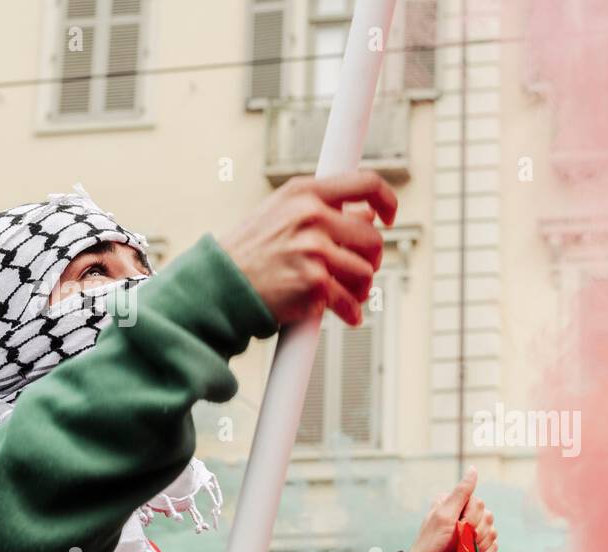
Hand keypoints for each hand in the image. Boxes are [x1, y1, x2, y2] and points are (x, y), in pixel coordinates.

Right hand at [220, 171, 397, 327]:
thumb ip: (322, 209)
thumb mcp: (280, 214)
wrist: (218, 286)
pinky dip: (350, 312)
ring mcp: (313, 249)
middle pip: (373, 238)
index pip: (365, 183)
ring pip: (366, 272)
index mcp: (304, 192)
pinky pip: (351, 301)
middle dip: (369, 259)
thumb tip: (368, 214)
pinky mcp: (314, 282)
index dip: (387, 199)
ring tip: (343, 293)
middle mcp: (310, 215)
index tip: (389, 217)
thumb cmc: (248, 254)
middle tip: (354, 271)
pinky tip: (343, 313)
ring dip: (359, 288)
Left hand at [407, 466, 498, 551]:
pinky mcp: (477, 548)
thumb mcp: (444, 515)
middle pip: (488, 516)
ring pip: (493, 531)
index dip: (471, 517)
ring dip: (480, 544)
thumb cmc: (432, 544)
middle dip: (476, 532)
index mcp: (454, 504)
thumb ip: (461, 493)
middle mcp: (463, 515)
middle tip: (460, 540)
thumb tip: (473, 469)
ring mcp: (471, 532)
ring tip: (464, 551)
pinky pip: (494, 545)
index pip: (479, 502)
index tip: (457, 526)